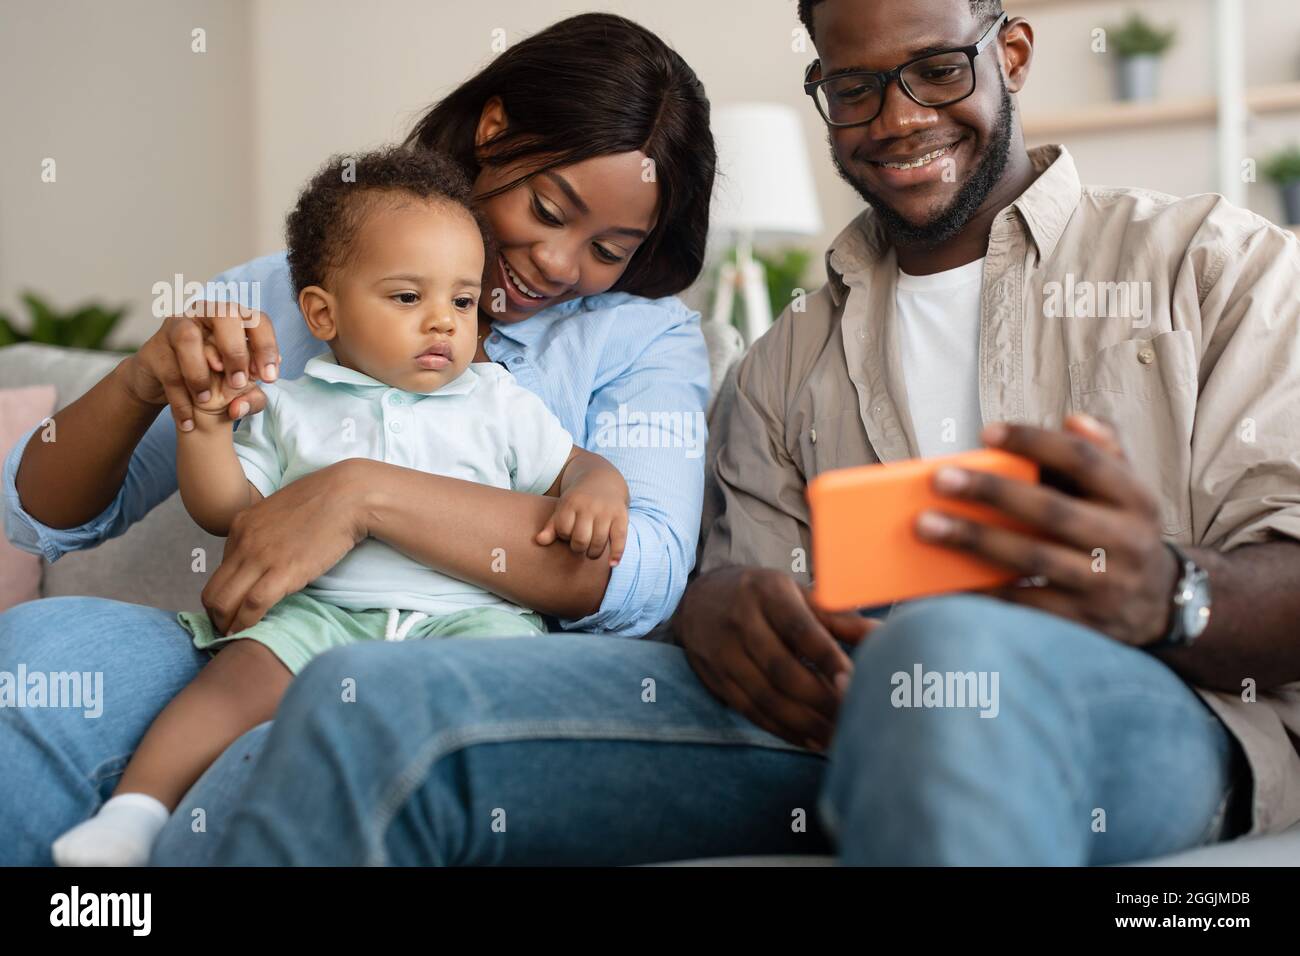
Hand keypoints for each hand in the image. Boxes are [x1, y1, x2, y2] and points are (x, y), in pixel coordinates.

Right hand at [119, 300, 279, 431]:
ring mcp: (175, 326)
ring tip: (206, 400)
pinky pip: (168, 370)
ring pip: (187, 338)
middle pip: (224, 315)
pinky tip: (188, 421)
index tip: (269, 378)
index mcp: (233, 319)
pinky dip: (180, 399)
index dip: (266, 346)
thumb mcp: (237, 390)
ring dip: (200, 372)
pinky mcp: (153, 348)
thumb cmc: (211, 379)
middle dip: (235, 351)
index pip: (256, 319)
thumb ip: (250, 398)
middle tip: (238, 383)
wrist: (164, 385)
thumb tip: (240, 407)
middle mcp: (204, 313)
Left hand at [201, 460, 368, 634]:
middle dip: (215, 616)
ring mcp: (261, 557)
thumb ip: (267, 531)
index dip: (225, 592)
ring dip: (226, 625)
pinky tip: (248, 632)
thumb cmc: (325, 500)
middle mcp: (243, 542)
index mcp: (241, 526)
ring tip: (234, 637)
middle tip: (227, 629)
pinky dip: (245, 624)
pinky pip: (252, 605)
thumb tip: (269, 552)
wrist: (348, 495)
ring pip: (224, 602)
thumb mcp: (282, 511)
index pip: (220, 569)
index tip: (233, 606)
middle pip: (212, 591)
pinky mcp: (283, 572)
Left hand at [535, 483, 628, 565]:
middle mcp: (590, 506)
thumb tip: (539, 541)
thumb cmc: (578, 500)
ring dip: (593, 553)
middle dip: (578, 547)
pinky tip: (612, 564)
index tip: (568, 534)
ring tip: (591, 552)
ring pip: (598, 542)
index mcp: (572, 503)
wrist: (604, 480)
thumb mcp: (563, 508)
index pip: (563, 530)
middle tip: (580, 545)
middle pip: (580, 539)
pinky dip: (617, 553)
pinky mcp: (621, 517)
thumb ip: (551, 527)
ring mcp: (607, 511)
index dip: (564, 536)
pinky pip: (620, 539)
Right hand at [672, 566, 878, 749]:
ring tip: (838, 738)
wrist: (697, 599)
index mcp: (768, 593)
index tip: (854, 682)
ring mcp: (724, 653)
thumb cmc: (762, 596)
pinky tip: (810, 740)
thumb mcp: (796, 594)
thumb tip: (885, 637)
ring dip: (805, 723)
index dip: (827, 659)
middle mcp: (741, 622)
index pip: (800, 630)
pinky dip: (783, 730)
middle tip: (854, 719)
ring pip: (766, 697)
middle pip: (782, 670)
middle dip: (821, 700)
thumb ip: (839, 619)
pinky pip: (751, 711)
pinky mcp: (716, 680)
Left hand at [916, 414, 1178, 645]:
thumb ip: (1102, 451)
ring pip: (1032, 559)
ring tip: (926, 526)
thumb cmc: (1120, 531)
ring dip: (975, 540)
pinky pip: (1024, 605)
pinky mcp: (1081, 624)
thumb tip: (1072, 420)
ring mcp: (1104, 586)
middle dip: (992, 493)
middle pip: (1051, 511)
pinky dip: (983, 590)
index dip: (1035, 442)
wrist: (1161, 605)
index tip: (986, 433)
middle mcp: (1125, 542)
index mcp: (1135, 499)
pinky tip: (943, 576)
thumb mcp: (1126, 491)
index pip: (1083, 460)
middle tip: (940, 479)